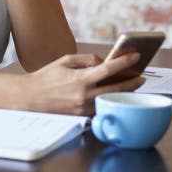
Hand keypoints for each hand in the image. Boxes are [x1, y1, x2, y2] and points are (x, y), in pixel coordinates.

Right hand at [17, 52, 144, 115]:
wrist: (30, 98)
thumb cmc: (46, 77)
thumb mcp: (65, 61)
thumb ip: (86, 59)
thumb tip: (103, 61)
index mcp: (80, 79)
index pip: (108, 69)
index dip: (124, 62)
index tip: (136, 56)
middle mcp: (84, 95)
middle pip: (116, 88)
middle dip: (132, 82)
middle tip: (141, 76)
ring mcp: (84, 108)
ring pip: (111, 100)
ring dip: (124, 92)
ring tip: (133, 85)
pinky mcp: (83, 115)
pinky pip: (101, 107)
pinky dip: (111, 100)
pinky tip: (116, 95)